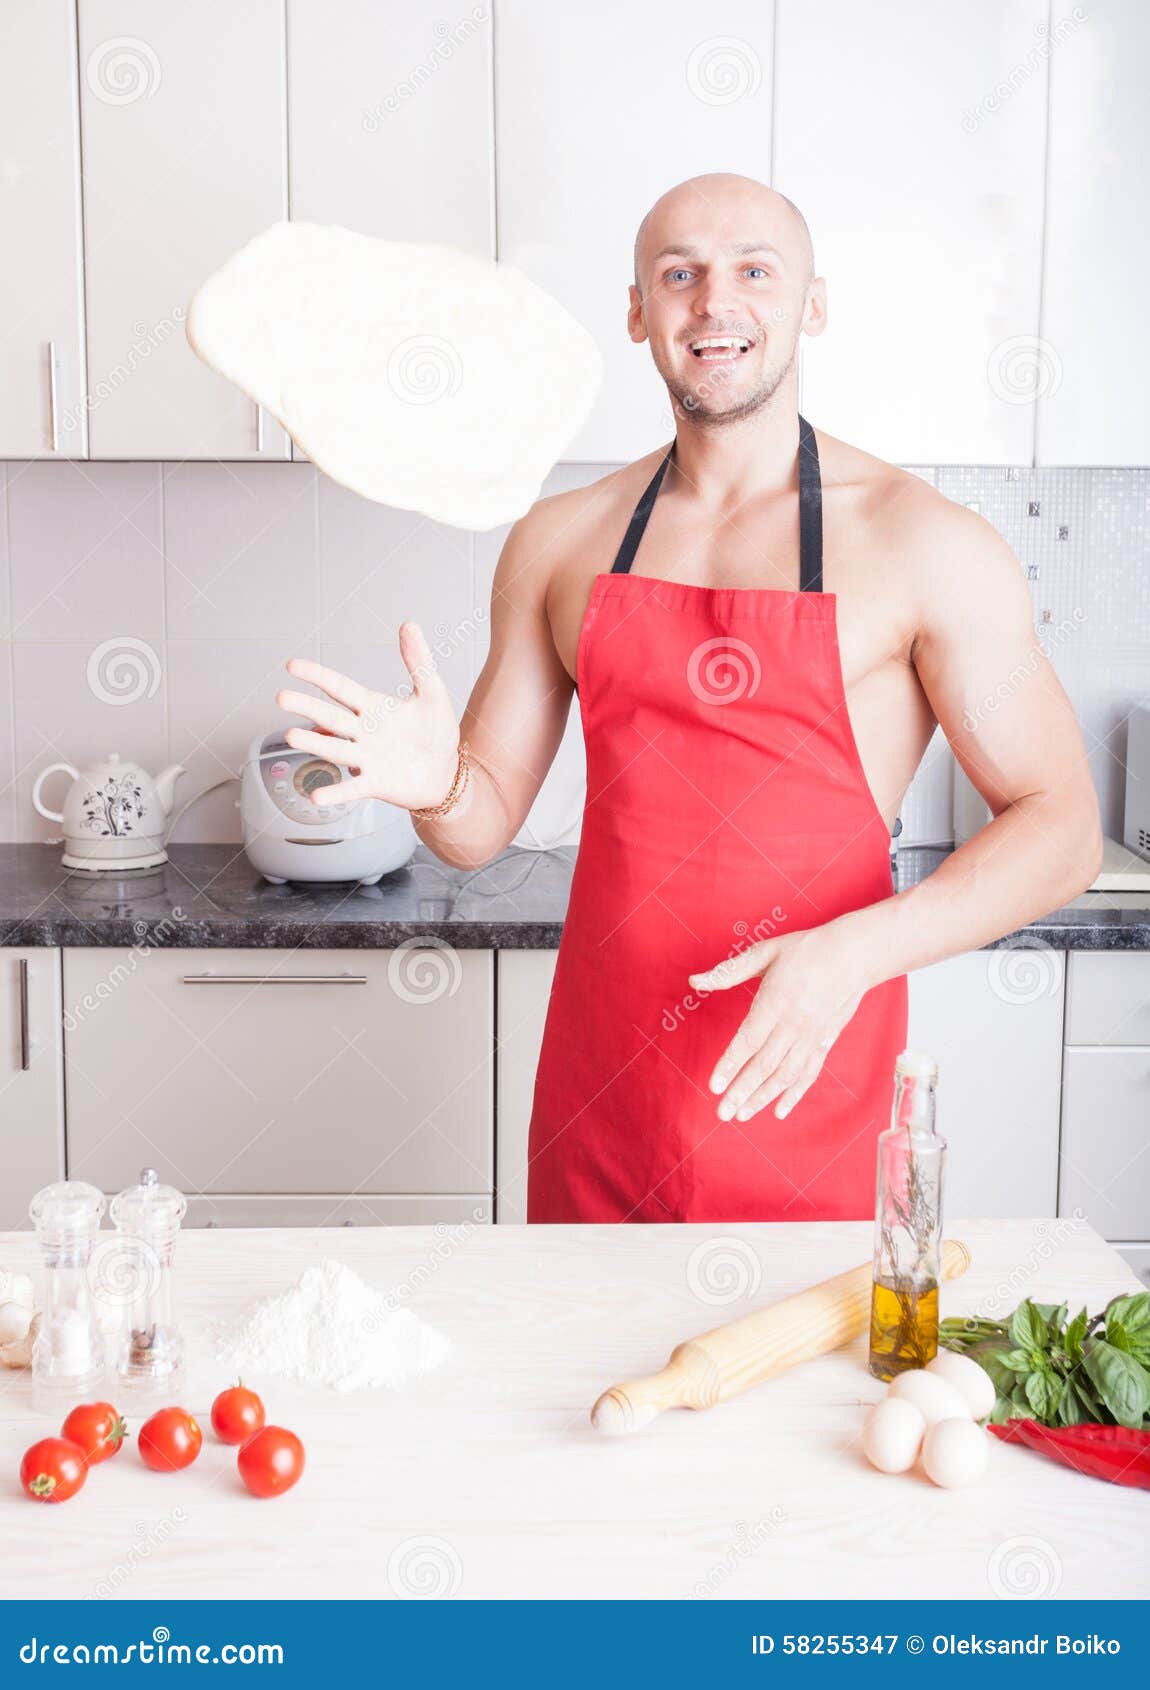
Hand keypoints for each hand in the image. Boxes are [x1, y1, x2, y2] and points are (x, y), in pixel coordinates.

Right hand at [276, 623, 460, 811]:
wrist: (446, 773)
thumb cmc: (436, 734)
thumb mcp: (432, 693)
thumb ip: (419, 662)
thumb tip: (409, 624)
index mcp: (373, 707)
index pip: (340, 688)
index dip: (318, 676)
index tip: (293, 665)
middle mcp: (363, 732)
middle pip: (330, 717)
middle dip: (306, 706)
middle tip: (281, 697)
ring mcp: (366, 758)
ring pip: (335, 748)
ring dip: (314, 742)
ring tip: (291, 735)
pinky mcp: (374, 783)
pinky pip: (351, 789)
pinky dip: (335, 793)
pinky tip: (316, 795)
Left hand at [688, 922, 869, 1122]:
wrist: (855, 954)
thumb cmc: (806, 949)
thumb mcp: (765, 952)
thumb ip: (729, 971)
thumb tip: (695, 981)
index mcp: (776, 1001)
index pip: (748, 1041)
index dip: (730, 1065)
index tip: (714, 1086)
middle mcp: (795, 1024)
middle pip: (764, 1065)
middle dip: (742, 1091)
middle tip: (722, 1113)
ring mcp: (812, 1036)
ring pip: (786, 1075)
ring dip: (763, 1097)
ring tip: (742, 1115)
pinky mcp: (826, 1042)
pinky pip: (809, 1073)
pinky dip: (794, 1095)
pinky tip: (779, 1111)